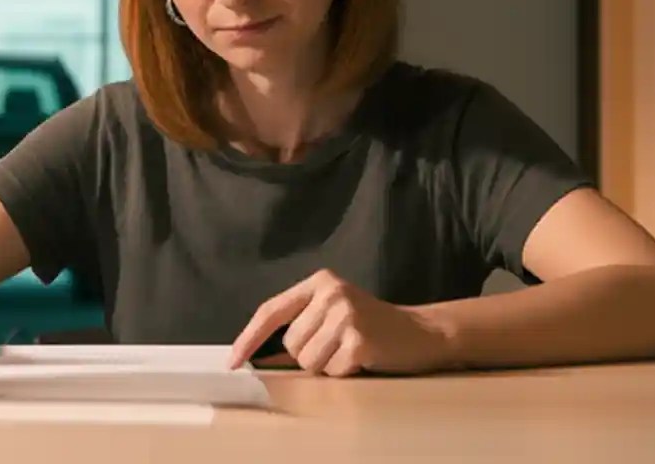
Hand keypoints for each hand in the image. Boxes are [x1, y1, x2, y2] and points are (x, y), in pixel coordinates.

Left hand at [229, 269, 451, 376]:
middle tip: (338, 345)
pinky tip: (363, 358)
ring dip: (327, 365)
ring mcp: (346, 314)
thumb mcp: (332, 314)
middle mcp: (330, 293)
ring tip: (350, 350)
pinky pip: (332, 371)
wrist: (420, 333)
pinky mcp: (359, 339)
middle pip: (291, 344)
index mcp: (320, 282)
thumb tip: (255, 355)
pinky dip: (345, 372)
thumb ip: (298, 326)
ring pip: (308, 361)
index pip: (272, 310)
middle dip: (309, 355)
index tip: (233, 361)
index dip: (249, 338)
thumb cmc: (370, 326)